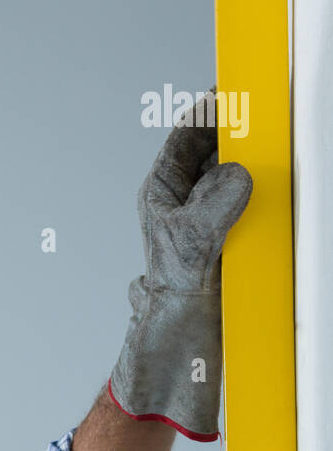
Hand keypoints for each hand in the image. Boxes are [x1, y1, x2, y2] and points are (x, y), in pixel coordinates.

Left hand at [108, 87, 253, 441]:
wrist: (181, 356)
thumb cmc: (174, 304)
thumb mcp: (193, 246)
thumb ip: (215, 205)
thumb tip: (240, 173)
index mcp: (164, 192)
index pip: (190, 131)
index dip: (217, 108)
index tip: (247, 94)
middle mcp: (187, 203)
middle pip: (221, 149)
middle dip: (247, 136)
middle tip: (275, 126)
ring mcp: (211, 222)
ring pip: (241, 178)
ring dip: (262, 170)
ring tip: (283, 162)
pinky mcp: (233, 243)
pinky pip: (256, 209)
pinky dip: (271, 202)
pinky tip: (285, 202)